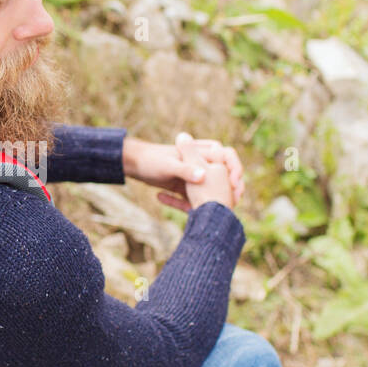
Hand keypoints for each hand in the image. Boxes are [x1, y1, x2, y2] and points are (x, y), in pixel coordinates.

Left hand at [121, 133, 243, 211]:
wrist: (132, 164)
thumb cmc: (150, 160)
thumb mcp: (168, 166)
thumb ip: (185, 170)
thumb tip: (203, 176)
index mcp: (199, 152)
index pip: (226, 155)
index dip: (235, 168)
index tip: (234, 183)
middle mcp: (199, 164)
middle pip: (222, 174)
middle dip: (230, 188)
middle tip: (234, 202)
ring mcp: (192, 176)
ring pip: (210, 189)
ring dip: (215, 200)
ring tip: (220, 214)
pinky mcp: (183, 187)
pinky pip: (194, 199)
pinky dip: (195, 206)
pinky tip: (193, 215)